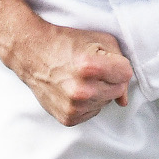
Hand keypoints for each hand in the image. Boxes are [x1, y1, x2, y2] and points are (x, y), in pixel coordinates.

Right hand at [4, 21, 132, 125]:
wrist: (32, 52)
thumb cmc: (66, 42)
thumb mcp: (99, 40)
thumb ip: (120, 64)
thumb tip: (124, 100)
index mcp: (90, 67)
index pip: (126, 73)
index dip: (118, 65)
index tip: (105, 59)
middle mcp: (82, 90)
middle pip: (118, 90)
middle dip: (109, 79)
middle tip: (90, 69)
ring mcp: (74, 107)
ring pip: (106, 102)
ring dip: (99, 92)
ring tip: (79, 78)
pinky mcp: (68, 118)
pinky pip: (92, 113)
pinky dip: (88, 103)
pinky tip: (73, 89)